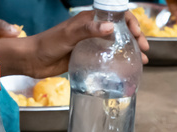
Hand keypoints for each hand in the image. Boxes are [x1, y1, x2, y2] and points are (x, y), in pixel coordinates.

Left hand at [25, 10, 148, 77]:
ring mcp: (89, 44)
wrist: (32, 60)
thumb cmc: (48, 44)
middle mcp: (91, 29)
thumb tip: (110, 28)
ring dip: (128, 51)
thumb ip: (87, 30)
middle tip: (144, 51)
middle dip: (134, 38)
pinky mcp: (85, 57)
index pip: (116, 16)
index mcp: (89, 19)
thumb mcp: (68, 36)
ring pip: (114, 45)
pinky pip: (105, 57)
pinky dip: (116, 62)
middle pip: (119, 30)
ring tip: (141, 61)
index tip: (138, 36)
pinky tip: (124, 70)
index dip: (131, 23)